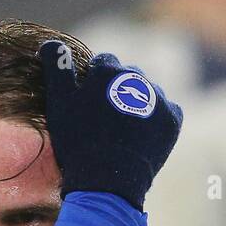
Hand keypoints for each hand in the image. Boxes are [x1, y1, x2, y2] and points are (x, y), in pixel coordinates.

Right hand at [38, 40, 181, 210]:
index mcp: (107, 69)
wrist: (107, 182)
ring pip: (146, 93)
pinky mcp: (173, 118)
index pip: (102, 63)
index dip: (94, 83)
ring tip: (123, 133)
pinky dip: (156, 121)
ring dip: (137, 105)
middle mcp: (136, 76)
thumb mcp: (59, 105)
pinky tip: (141, 137)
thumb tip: (52, 43)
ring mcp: (158, 97)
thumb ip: (57, 69)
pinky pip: (165, 111)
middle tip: (105, 121)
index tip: (88, 104)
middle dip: (117, 91)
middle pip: (126, 76)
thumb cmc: (78, 142)